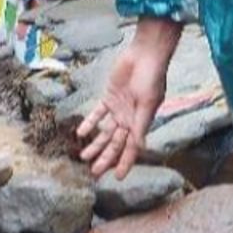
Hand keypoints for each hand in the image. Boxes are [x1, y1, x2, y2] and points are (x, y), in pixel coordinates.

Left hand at [76, 34, 174, 177]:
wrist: (145, 55)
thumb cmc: (151, 78)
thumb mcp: (147, 103)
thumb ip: (140, 125)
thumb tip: (138, 147)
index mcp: (141, 123)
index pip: (131, 148)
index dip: (125, 163)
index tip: (117, 178)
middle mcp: (129, 119)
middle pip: (115, 143)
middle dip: (105, 158)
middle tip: (94, 173)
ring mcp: (118, 108)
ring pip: (105, 132)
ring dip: (95, 144)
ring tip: (83, 157)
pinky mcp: (109, 97)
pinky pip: (97, 114)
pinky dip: (89, 123)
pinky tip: (81, 134)